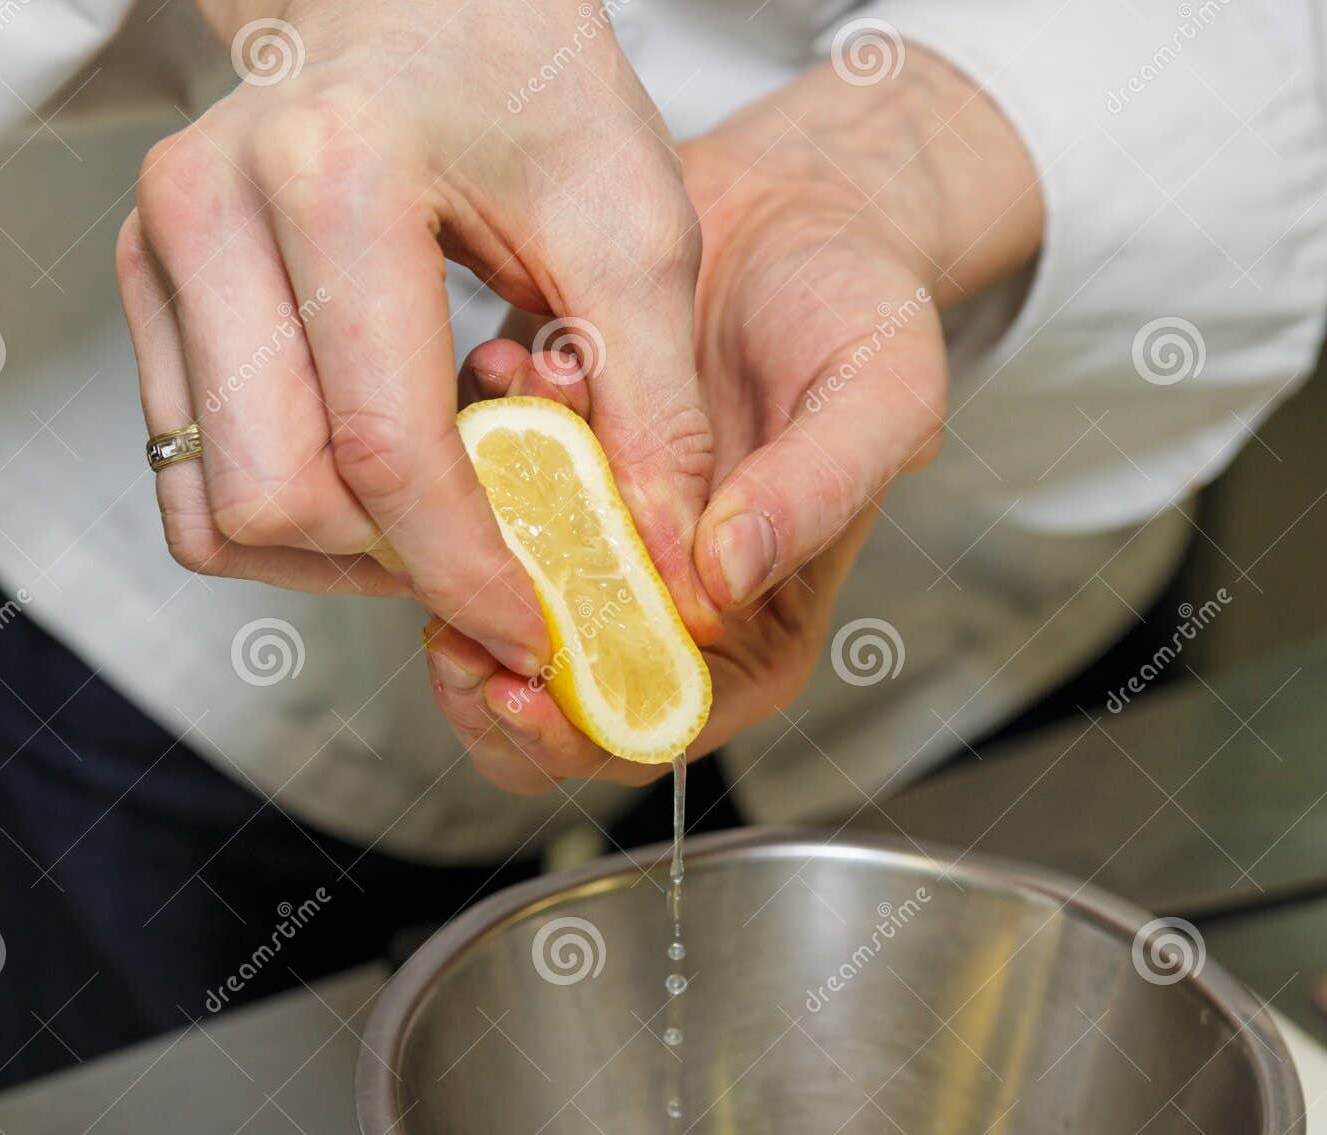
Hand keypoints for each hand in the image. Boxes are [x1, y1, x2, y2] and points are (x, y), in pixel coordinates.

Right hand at [116, 0, 712, 677]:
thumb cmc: (530, 86)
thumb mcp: (632, 223)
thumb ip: (654, 402)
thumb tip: (661, 562)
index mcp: (334, 178)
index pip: (386, 449)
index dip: (466, 572)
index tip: (533, 630)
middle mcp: (211, 212)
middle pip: (280, 499)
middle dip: (398, 569)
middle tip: (493, 568)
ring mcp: (160, 253)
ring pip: (217, 512)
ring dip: (336, 563)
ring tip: (437, 531)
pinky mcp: (148, 291)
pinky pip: (190, 483)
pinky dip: (284, 530)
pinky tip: (372, 500)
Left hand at [433, 46, 1042, 792]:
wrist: (798, 209)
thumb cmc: (857, 307)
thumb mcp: (881, 393)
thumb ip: (817, 492)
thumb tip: (726, 583)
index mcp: (752, 629)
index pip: (652, 725)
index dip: (577, 732)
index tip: (516, 690)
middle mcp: (664, 602)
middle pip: (553, 701)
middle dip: (489, 679)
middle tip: (445, 633)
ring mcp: (593, 541)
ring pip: (494, 608)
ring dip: (469, 543)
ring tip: (504, 428)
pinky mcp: (540, 470)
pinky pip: (469, 495)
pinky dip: (463, 447)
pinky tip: (507, 368)